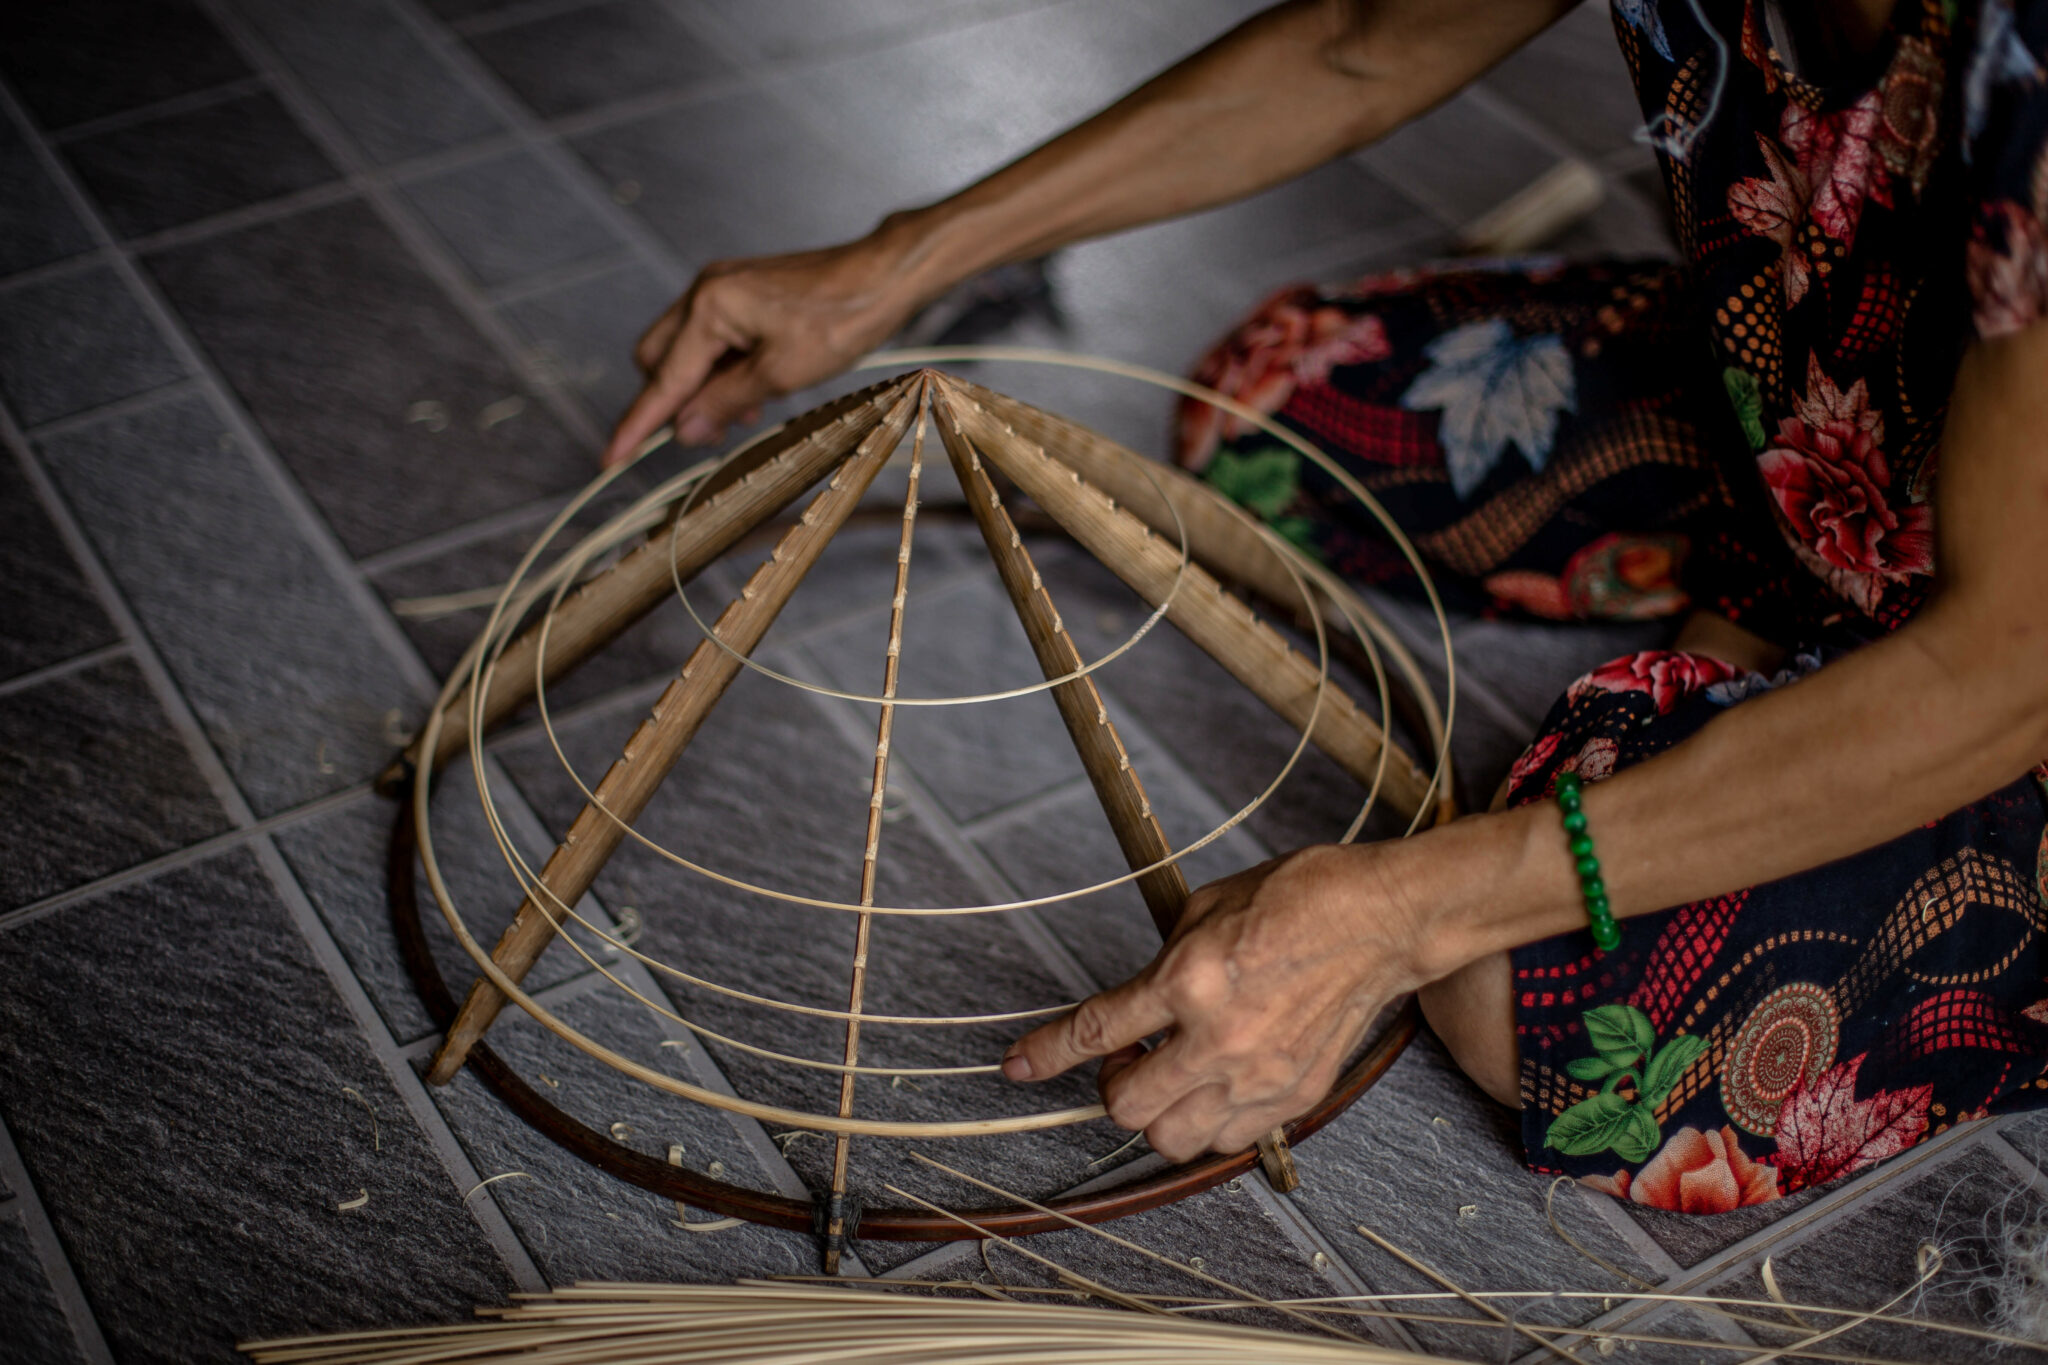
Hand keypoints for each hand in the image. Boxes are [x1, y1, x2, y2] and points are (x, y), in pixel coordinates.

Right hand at [603, 225, 931, 465]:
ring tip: (749, 408)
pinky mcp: (741, 291)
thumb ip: (725, 402)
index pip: (662, 379)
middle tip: (712, 429)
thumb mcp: (782, 374)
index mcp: (709, 308)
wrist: (882, 275)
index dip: (637, 424)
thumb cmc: (841, 317)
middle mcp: (705, 292)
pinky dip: (723, 368)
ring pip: (686, 350)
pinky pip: (713, 338)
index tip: (611, 458)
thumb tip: (684, 430)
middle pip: (659, 360)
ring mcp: (722, 288)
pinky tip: (756, 385)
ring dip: (704, 386)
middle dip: (674, 399)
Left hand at [1002, 843, 1433, 1161]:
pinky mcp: (1293, 1096)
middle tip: (1127, 1058)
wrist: (1383, 920)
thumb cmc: (1300, 898)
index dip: (1046, 1054)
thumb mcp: (1205, 907)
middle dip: (1112, 1086)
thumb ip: (1162, 963)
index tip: (1018, 1067)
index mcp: (1190, 978)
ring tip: (1171, 1074)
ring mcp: (1260, 1075)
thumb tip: (1136, 1001)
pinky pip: (1226, 1140)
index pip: (1096, 1032)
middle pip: (1127, 1105)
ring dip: (1157, 1112)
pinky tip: (1214, 1085)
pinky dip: (1206, 1122)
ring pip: (1173, 1138)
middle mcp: (1221, 1037)